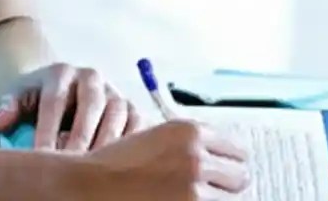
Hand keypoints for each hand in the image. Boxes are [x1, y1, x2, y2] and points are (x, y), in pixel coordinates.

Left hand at [0, 63, 139, 151]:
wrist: (59, 89)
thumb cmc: (36, 99)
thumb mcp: (18, 96)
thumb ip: (9, 106)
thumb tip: (1, 123)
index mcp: (62, 73)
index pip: (55, 101)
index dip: (47, 129)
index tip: (39, 156)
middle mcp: (92, 78)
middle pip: (92, 105)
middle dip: (81, 136)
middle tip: (69, 165)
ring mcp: (115, 91)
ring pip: (118, 114)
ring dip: (107, 141)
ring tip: (94, 169)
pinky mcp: (132, 107)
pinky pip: (139, 123)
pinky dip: (131, 142)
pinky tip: (117, 164)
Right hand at [80, 120, 250, 199]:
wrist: (87, 187)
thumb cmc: (114, 166)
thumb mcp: (156, 138)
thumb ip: (189, 145)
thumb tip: (219, 159)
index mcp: (190, 132)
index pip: (237, 150)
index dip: (231, 162)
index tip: (228, 170)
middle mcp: (196, 158)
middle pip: (240, 176)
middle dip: (228, 184)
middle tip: (214, 190)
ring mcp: (193, 189)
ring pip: (231, 200)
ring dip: (216, 200)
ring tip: (194, 198)